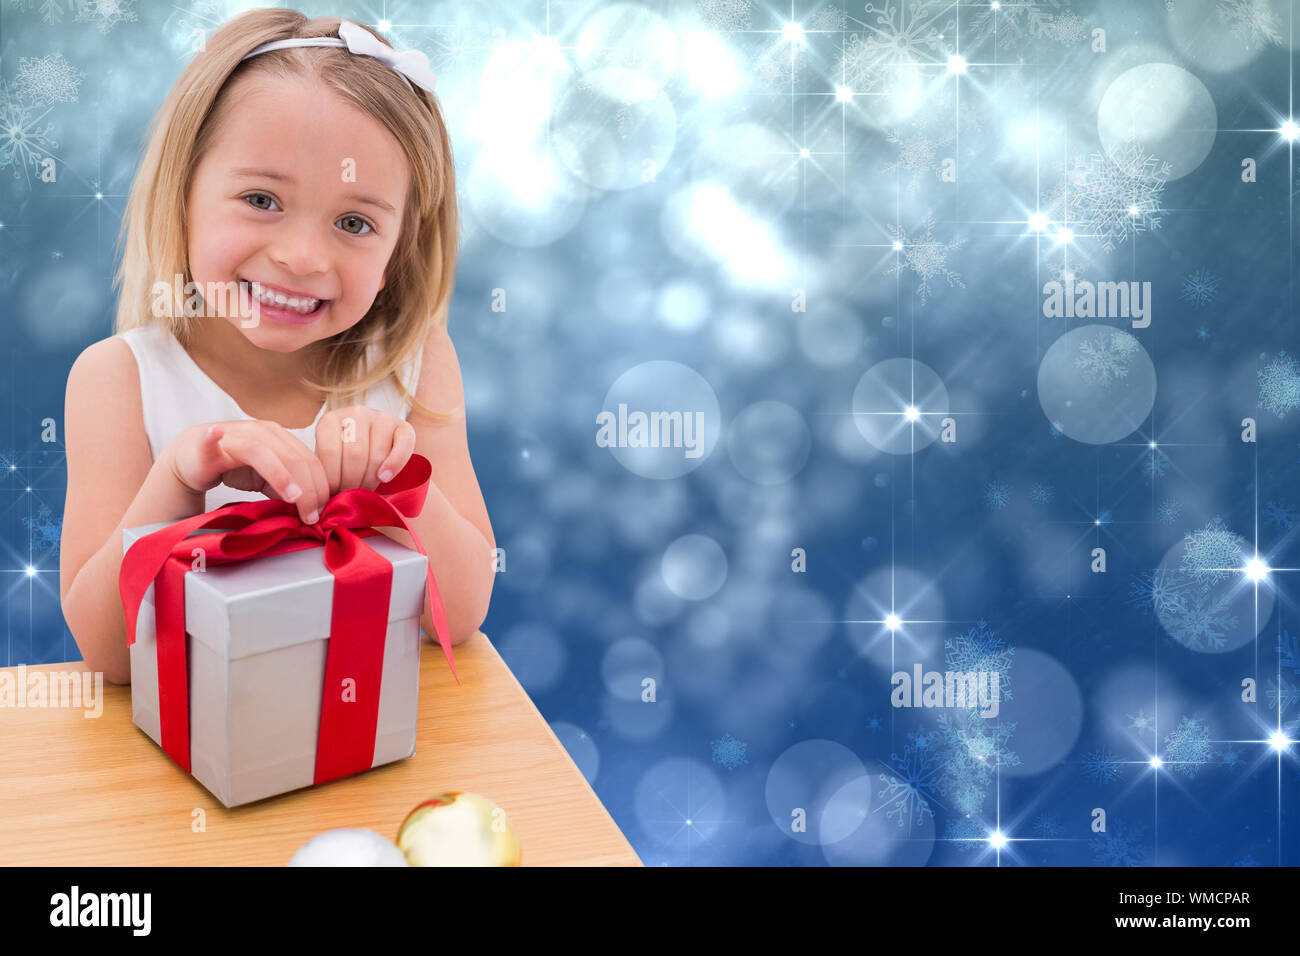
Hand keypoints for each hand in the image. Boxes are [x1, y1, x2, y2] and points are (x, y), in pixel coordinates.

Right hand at [166, 420, 330, 523]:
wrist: (193, 459)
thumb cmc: (234, 467)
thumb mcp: (268, 479)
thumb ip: (289, 488)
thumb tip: (315, 509)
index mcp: (280, 437)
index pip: (308, 460)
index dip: (320, 486)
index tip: (324, 511)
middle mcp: (261, 431)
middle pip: (293, 457)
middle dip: (308, 489)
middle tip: (311, 515)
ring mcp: (235, 435)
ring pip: (262, 452)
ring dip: (281, 475)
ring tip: (293, 497)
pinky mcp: (207, 443)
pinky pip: (209, 439)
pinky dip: (211, 437)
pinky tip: (214, 434)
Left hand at [314, 405, 416, 496]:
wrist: (370, 447)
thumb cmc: (343, 460)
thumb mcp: (329, 462)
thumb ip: (325, 475)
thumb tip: (321, 506)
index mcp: (330, 420)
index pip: (329, 452)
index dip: (331, 480)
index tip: (332, 496)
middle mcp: (356, 413)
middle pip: (354, 455)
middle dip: (352, 483)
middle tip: (351, 497)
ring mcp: (381, 417)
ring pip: (377, 455)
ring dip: (370, 480)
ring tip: (365, 491)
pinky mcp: (403, 426)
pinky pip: (403, 446)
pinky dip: (394, 464)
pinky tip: (385, 477)